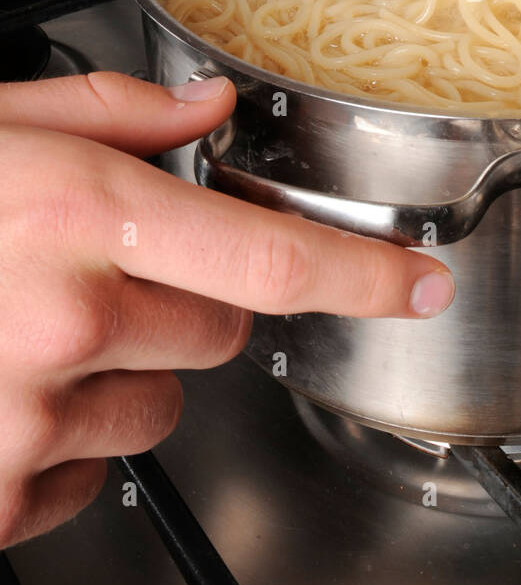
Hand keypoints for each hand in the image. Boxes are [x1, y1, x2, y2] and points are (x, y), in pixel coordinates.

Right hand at [0, 72, 454, 546]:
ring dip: (123, 370)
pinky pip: (90, 477)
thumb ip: (112, 113)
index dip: (361, 271)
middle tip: (98, 269)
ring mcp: (24, 419)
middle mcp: (60, 319)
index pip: (267, 252)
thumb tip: (206, 107)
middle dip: (186, 298)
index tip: (417, 281)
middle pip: (223, 328)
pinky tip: (0, 386)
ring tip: (28, 328)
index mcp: (73, 211)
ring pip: (161, 404)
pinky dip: (64, 442)